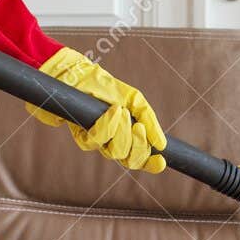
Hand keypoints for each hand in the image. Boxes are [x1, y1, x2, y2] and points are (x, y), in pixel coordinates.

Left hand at [28, 48, 166, 172]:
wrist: (77, 75)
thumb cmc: (105, 86)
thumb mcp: (133, 99)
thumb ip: (148, 120)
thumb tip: (161, 144)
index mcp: (128, 134)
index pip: (142, 157)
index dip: (151, 164)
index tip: (160, 160)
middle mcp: (114, 141)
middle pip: (131, 161)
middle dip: (138, 146)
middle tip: (139, 128)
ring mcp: (98, 141)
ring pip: (115, 153)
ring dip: (121, 132)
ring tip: (120, 111)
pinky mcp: (82, 137)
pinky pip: (96, 142)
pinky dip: (106, 126)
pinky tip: (111, 111)